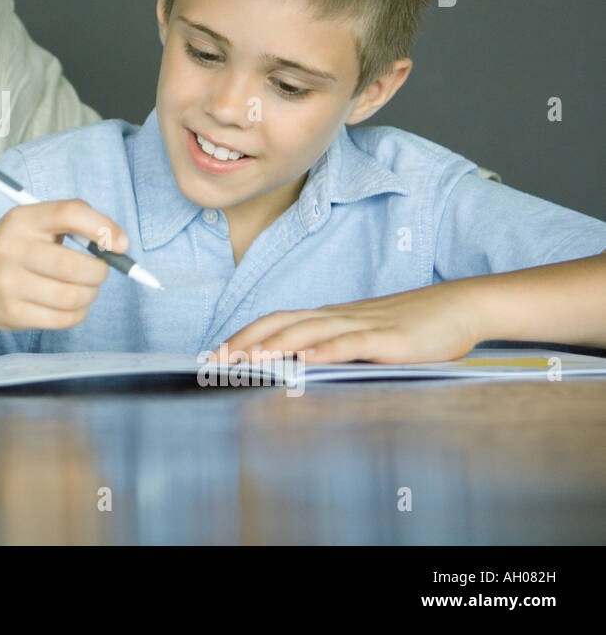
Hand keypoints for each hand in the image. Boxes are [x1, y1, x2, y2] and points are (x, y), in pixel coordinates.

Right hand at [0, 199, 127, 332]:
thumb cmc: (14, 249)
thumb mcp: (34, 223)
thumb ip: (73, 223)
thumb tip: (118, 243)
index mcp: (21, 219)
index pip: (69, 214)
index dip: (102, 228)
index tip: (120, 244)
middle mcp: (11, 249)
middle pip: (74, 266)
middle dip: (99, 272)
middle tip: (98, 272)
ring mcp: (8, 284)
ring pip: (71, 297)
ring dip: (89, 295)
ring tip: (84, 290)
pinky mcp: (11, 313)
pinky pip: (62, 319)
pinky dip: (78, 313)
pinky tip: (70, 305)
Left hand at [220, 281, 481, 364]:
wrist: (459, 306)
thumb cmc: (412, 327)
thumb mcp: (365, 338)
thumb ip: (335, 349)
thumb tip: (300, 368)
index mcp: (329, 317)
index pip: (275, 322)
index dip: (244, 336)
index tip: (215, 355)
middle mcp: (337, 316)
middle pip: (281, 324)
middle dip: (244, 343)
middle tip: (215, 363)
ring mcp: (362, 325)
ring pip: (308, 331)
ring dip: (274, 346)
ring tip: (246, 361)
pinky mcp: (388, 338)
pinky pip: (351, 342)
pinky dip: (326, 350)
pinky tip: (307, 360)